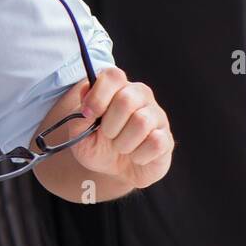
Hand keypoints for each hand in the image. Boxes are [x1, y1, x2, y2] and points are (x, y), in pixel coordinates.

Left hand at [68, 67, 172, 189]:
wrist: (112, 170)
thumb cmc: (96, 144)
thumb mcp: (78, 132)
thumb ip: (79, 116)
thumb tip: (87, 100)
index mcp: (117, 88)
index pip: (113, 76)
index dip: (98, 96)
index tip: (88, 114)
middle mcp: (140, 96)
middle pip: (126, 100)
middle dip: (109, 125)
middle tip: (107, 135)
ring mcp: (156, 116)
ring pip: (141, 122)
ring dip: (123, 143)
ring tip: (120, 147)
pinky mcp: (167, 138)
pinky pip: (155, 142)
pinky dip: (138, 155)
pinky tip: (135, 156)